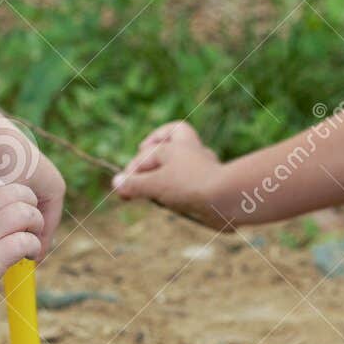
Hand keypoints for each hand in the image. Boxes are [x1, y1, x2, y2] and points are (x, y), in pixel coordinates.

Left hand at [0, 115, 64, 250]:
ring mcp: (36, 180)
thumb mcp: (13, 201)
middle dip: (26, 239)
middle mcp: (49, 184)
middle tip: (14, 260)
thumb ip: (19, 227)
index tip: (26, 266)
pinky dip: (7, 216)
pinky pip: (16, 204)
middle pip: (39, 222)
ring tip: (2, 247)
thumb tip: (24, 254)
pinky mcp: (21, 177)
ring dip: (15, 229)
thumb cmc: (4, 168)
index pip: (48, 228)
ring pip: (25, 214)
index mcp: (56, 189)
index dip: (37, 248)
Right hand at [0, 176, 43, 297]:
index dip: (3, 189)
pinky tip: (31, 255)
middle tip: (29, 218)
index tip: (7, 202)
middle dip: (28, 201)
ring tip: (35, 235)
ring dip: (35, 223)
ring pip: (25, 213)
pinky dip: (32, 246)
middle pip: (14, 192)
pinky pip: (24, 242)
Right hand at [112, 121, 230, 227]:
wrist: (227, 200)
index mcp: (177, 145)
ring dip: (167, 173)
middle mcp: (192, 152)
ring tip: (154, 191)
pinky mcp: (211, 185)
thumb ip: (134, 183)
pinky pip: (192, 182)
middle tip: (142, 172)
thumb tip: (116, 182)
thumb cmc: (189, 185)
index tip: (125, 187)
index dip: (133, 168)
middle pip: (172, 139)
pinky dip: (180, 190)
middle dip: (154, 153)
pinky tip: (173, 203)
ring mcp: (204, 168)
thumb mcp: (154, 184)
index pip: (147, 152)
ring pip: (184, 162)